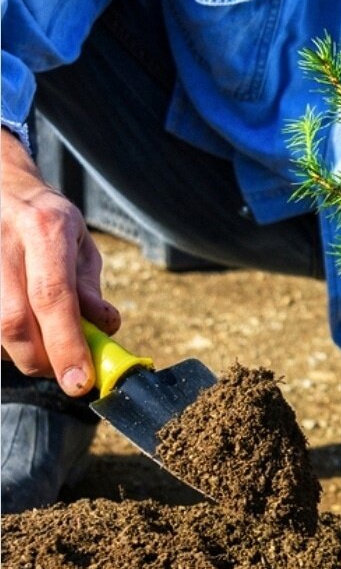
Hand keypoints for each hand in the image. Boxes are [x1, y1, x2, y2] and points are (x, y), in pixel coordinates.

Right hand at [1, 127, 118, 394]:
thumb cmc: (48, 222)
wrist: (1, 186)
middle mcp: (6, 242)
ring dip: (23, 353)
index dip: (67, 346)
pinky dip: (6, 343)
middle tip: (66, 374)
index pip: (54, 297)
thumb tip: (104, 331)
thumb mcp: (80, 245)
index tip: (81, 382)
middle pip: (14, 323)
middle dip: (43, 361)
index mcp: (46, 229)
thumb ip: (89, 289)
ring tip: (46, 345)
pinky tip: (23, 334)